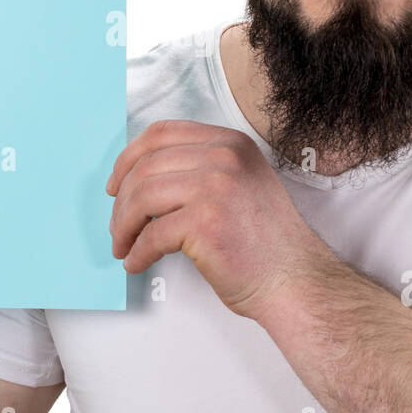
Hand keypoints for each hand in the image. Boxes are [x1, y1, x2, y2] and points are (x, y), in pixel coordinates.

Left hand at [105, 118, 330, 322]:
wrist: (294, 278)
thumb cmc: (267, 243)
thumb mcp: (241, 183)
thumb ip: (202, 169)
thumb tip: (144, 180)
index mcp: (230, 142)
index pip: (162, 133)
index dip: (129, 158)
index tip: (117, 182)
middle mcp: (223, 158)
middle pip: (146, 167)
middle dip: (122, 201)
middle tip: (117, 226)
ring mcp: (215, 187)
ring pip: (142, 198)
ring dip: (123, 227)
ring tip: (123, 245)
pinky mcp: (204, 223)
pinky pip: (151, 235)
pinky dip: (137, 252)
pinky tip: (137, 262)